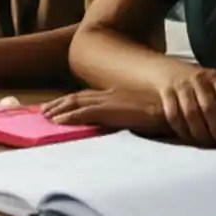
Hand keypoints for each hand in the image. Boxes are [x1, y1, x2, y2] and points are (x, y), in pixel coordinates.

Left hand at [41, 89, 170, 135]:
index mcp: (115, 93)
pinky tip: (59, 122)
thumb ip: (126, 112)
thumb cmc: (161, 111)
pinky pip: (83, 113)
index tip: (57, 106)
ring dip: (59, 110)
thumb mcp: (139, 109)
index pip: (86, 96)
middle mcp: (108, 94)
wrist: (171, 108)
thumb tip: (120, 119)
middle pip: (76, 97)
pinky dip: (69, 117)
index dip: (69, 101)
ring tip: (46, 117)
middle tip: (44, 111)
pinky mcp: (109, 110)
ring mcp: (108, 101)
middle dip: (58, 104)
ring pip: (75, 103)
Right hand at [156, 67, 215, 145]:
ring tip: (205, 142)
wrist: (166, 70)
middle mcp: (198, 78)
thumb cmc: (198, 83)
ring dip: (199, 131)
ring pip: (190, 113)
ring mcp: (180, 85)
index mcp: (215, 76)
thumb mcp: (214, 82)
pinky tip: (188, 137)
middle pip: (209, 107)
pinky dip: (181, 129)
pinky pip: (173, 114)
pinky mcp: (165, 92)